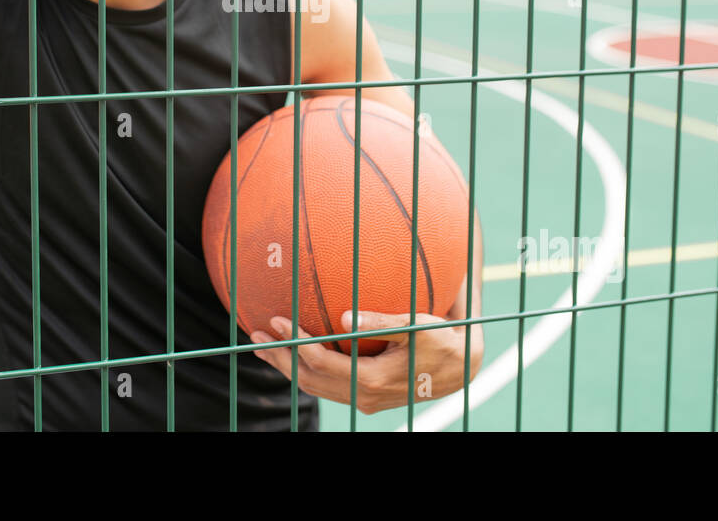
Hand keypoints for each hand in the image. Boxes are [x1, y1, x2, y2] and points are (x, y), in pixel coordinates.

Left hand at [250, 309, 483, 415]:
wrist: (461, 368)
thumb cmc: (442, 340)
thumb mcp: (416, 327)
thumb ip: (381, 322)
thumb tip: (344, 317)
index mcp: (371, 379)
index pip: (320, 363)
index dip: (295, 343)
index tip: (276, 320)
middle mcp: (363, 396)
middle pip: (309, 380)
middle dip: (280, 359)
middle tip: (256, 336)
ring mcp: (363, 399)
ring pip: (314, 386)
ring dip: (288, 367)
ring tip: (265, 347)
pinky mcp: (365, 396)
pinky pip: (326, 386)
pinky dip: (305, 370)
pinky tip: (295, 354)